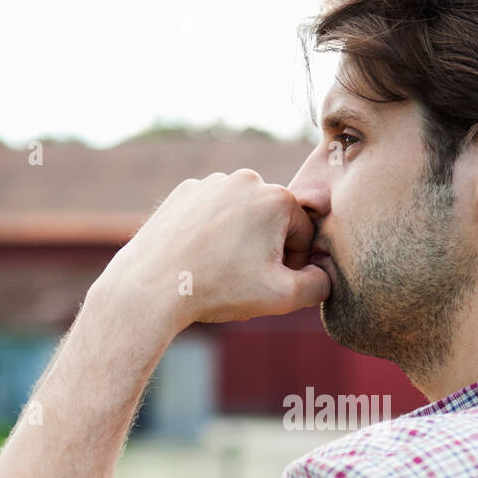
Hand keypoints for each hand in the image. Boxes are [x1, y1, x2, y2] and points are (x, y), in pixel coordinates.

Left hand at [93, 169, 330, 332]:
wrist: (151, 287)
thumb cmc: (219, 290)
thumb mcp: (283, 297)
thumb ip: (320, 285)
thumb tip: (327, 274)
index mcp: (276, 198)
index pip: (304, 234)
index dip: (294, 264)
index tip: (271, 283)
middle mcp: (245, 180)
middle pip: (273, 221)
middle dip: (267, 249)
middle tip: (243, 279)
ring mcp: (211, 183)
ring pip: (241, 217)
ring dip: (240, 241)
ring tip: (219, 270)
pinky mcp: (184, 192)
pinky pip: (212, 214)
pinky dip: (211, 235)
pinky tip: (198, 259)